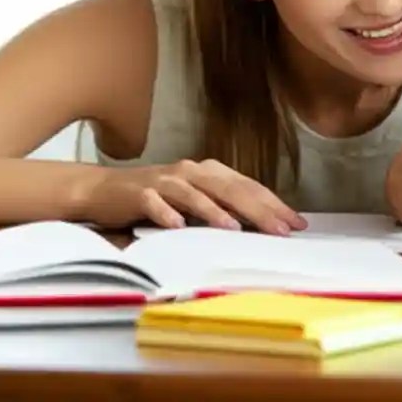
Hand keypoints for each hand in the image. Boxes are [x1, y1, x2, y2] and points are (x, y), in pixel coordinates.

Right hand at [77, 158, 306, 234]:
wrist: (104, 190)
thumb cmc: (156, 199)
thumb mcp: (194, 202)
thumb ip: (222, 209)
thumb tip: (261, 227)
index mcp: (208, 173)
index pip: (248, 187)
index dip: (273, 204)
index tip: (297, 223)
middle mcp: (190, 172)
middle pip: (229, 189)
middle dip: (257, 209)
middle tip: (280, 229)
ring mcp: (164, 181)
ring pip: (195, 193)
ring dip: (215, 211)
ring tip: (236, 229)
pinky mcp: (139, 193)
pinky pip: (155, 203)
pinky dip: (167, 214)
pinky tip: (179, 227)